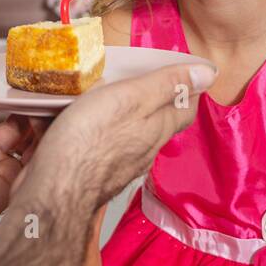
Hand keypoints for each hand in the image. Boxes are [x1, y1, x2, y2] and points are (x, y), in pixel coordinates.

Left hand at [0, 61, 43, 239]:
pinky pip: (32, 166)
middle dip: (26, 109)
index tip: (15, 78)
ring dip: (38, 127)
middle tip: (40, 93)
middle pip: (12, 124)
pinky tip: (51, 131)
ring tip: (50, 108)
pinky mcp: (7, 184)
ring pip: (26, 143)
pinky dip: (43, 150)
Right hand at [14, 61, 216, 210]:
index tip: (184, 73)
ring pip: (134, 140)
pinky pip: (108, 151)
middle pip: (161, 125)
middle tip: (148, 81)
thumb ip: (166, 85)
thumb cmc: (89, 140)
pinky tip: (90, 130)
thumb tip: (209, 74)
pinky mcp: (97, 177)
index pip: (185, 109)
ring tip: (116, 101)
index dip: (188, 89)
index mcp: (157, 129)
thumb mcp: (130, 98)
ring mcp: (122, 168)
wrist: (56, 191)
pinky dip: (106, 137)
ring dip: (130, 121)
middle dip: (159, 103)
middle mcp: (145, 151)